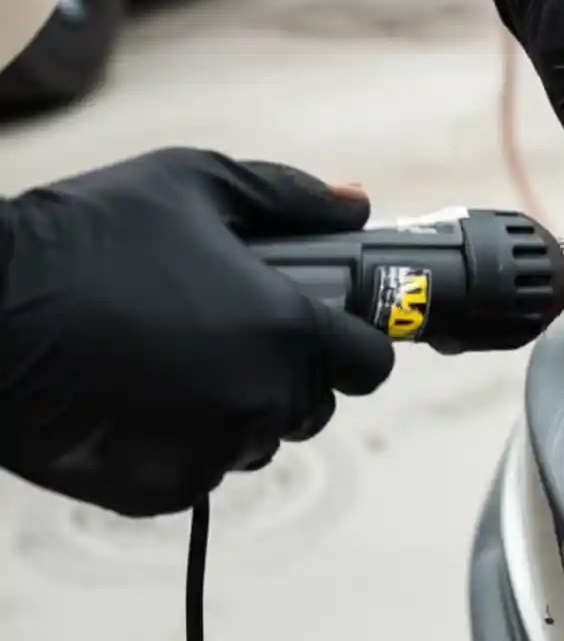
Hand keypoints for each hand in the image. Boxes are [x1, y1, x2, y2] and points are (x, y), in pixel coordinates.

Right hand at [0, 149, 394, 516]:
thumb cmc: (86, 236)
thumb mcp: (196, 184)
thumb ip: (292, 197)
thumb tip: (356, 205)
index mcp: (288, 330)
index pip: (369, 363)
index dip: (353, 343)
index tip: (326, 330)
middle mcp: (262, 399)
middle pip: (315, 404)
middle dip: (290, 374)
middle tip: (230, 332)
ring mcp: (212, 451)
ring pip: (258, 439)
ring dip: (238, 409)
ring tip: (173, 358)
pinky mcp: (162, 488)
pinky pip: (201, 470)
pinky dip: (183, 442)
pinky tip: (138, 395)